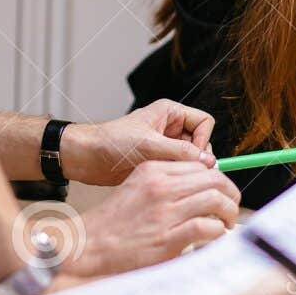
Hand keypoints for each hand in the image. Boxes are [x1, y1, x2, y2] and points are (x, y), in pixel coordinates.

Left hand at [60, 100, 216, 184]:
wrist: (87, 157)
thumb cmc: (111, 142)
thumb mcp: (149, 145)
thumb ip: (181, 152)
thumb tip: (208, 161)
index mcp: (171, 113)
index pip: (204, 122)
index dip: (203, 140)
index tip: (194, 158)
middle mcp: (171, 128)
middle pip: (201, 143)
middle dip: (195, 158)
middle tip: (183, 171)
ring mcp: (165, 145)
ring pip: (190, 159)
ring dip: (183, 169)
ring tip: (167, 176)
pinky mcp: (158, 162)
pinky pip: (177, 170)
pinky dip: (174, 177)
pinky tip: (162, 182)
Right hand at [69, 160, 239, 276]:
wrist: (88, 246)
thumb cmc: (112, 224)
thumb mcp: (137, 189)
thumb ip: (166, 185)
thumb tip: (199, 189)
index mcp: (153, 171)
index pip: (200, 166)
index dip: (218, 179)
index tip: (221, 191)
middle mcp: (161, 187)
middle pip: (215, 180)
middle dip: (231, 193)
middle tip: (231, 206)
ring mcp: (166, 212)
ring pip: (216, 201)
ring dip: (229, 213)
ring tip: (226, 223)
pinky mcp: (169, 238)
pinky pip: (208, 228)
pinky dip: (218, 233)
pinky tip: (215, 237)